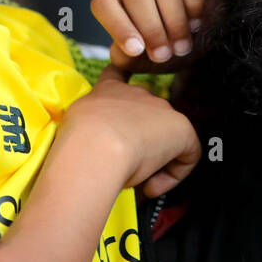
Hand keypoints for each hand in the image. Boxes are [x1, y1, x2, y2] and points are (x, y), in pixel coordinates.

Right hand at [62, 64, 200, 196]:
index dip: (122, 83)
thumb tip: (95, 143)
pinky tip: (153, 186)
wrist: (97, 144)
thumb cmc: (78, 139)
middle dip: (138, 140)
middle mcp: (137, 93)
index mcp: (107, 90)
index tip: (121, 101)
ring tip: (137, 180)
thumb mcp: (75, 127)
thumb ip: (87, 128)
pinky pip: (187, 153)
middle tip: (125, 165)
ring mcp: (161, 108)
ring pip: (165, 135)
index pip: (116, 75)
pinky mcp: (181, 128)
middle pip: (146, 113)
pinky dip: (173, 174)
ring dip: (154, 159)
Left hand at [90, 0, 224, 72]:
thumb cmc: (168, 43)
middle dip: (151, 28)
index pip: (104, 3)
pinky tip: (195, 21)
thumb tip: (126, 50)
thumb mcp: (145, 59)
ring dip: (174, 19)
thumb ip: (128, 57)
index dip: (118, 26)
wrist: (206, 32)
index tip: (137, 50)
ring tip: (182, 46)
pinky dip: (193, 1)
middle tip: (165, 55)